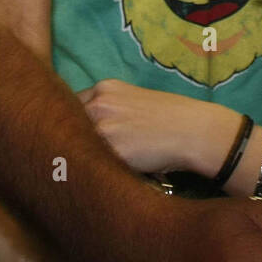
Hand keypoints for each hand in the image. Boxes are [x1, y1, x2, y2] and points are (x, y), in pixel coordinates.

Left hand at [77, 79, 234, 174]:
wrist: (194, 131)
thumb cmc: (170, 116)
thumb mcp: (135, 100)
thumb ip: (108, 108)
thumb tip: (83, 128)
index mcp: (105, 89)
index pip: (69, 106)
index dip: (72, 123)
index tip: (75, 135)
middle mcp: (99, 105)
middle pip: (67, 126)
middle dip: (72, 140)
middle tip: (79, 154)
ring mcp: (104, 129)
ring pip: (76, 147)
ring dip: (82, 157)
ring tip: (93, 166)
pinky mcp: (112, 153)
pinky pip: (93, 165)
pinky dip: (97, 170)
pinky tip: (107, 172)